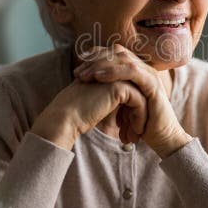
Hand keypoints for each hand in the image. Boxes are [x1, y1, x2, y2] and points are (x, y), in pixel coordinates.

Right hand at [30, 77, 146, 150]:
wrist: (66, 117)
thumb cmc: (80, 114)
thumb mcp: (102, 103)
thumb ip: (116, 100)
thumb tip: (130, 111)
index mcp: (110, 72)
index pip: (132, 90)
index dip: (133, 110)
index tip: (132, 129)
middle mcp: (115, 70)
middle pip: (139, 92)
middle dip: (140, 114)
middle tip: (137, 134)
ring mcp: (117, 76)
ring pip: (142, 96)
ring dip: (141, 118)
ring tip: (136, 136)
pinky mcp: (119, 86)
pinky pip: (139, 101)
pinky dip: (140, 118)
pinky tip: (136, 131)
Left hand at [74, 44, 192, 157]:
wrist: (162, 139)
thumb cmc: (141, 125)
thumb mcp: (122, 107)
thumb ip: (111, 94)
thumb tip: (89, 91)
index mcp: (137, 72)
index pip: (114, 54)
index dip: (95, 57)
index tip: (78, 68)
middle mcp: (144, 69)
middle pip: (117, 53)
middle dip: (95, 60)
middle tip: (78, 73)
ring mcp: (150, 75)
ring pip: (123, 59)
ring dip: (101, 65)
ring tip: (85, 75)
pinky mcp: (153, 84)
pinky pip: (132, 71)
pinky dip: (114, 72)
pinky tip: (98, 77)